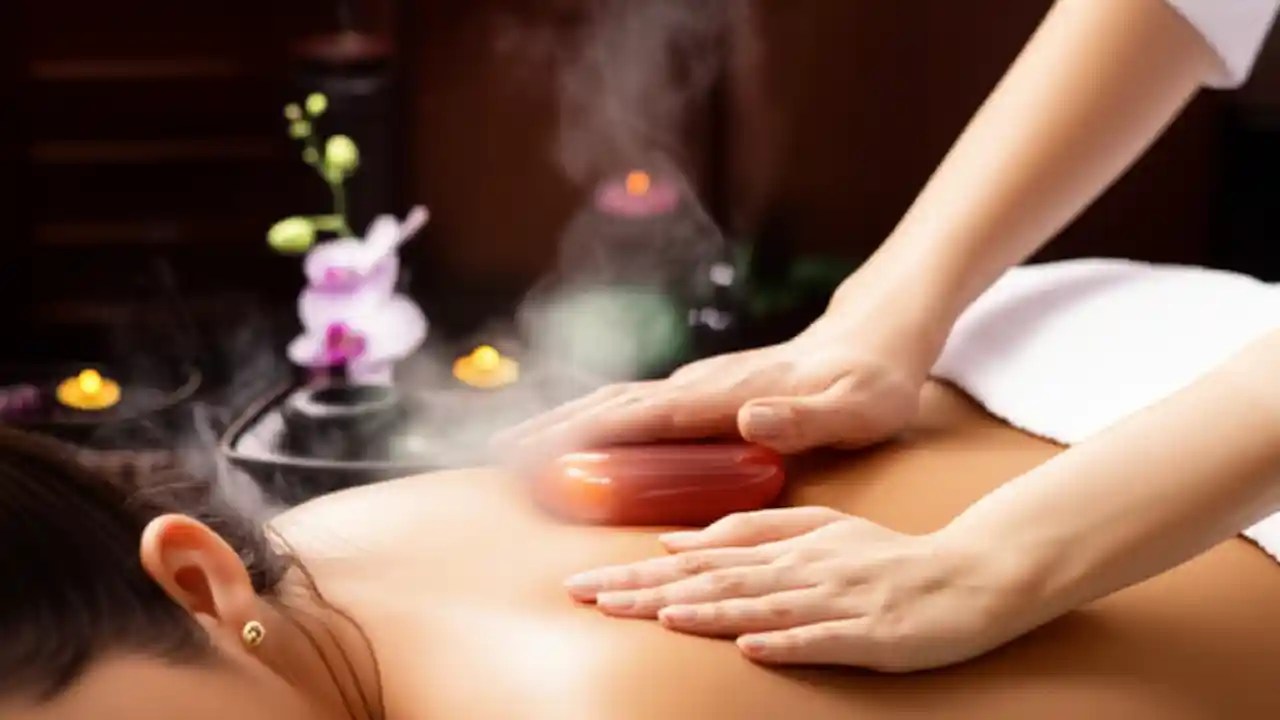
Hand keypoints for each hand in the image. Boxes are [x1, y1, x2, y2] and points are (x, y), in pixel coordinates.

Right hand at [493, 314, 929, 455]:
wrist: (874, 340)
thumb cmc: (870, 383)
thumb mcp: (854, 409)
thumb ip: (805, 417)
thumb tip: (747, 416)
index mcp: (725, 395)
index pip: (640, 415)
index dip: (584, 432)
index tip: (533, 451)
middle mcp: (702, 384)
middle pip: (613, 403)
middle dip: (555, 427)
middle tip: (499, 455)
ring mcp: (701, 385)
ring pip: (621, 402)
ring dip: (569, 422)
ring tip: (521, 450)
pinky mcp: (706, 392)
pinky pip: (640, 408)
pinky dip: (600, 421)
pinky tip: (584, 439)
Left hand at [563, 507, 1033, 671]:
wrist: (967, 575)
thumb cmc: (884, 556)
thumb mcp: (817, 527)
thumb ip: (749, 528)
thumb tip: (675, 538)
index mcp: (785, 544)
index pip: (699, 559)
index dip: (642, 571)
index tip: (591, 580)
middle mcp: (802, 569)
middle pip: (715, 580)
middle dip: (650, 589)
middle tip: (592, 596)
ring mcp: (836, 600)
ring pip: (760, 605)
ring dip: (707, 611)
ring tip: (658, 616)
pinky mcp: (870, 633)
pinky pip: (823, 639)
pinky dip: (787, 642)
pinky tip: (752, 646)